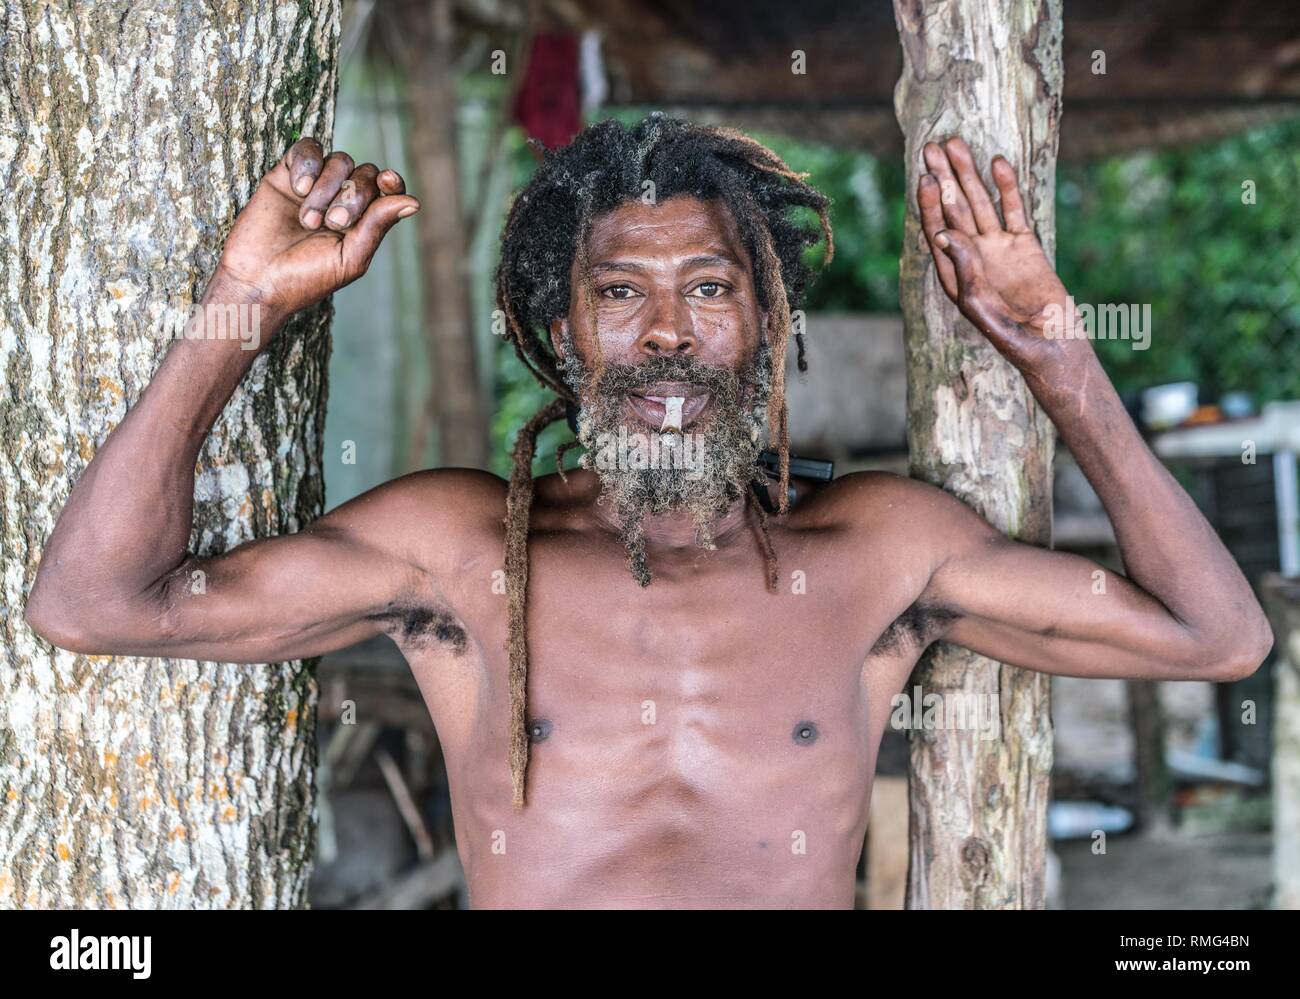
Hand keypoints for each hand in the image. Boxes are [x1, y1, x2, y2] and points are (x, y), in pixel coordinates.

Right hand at [213, 137, 419, 322]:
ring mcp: (315, 185)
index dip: (391, 181)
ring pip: (339, 160)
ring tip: (309, 220)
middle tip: (334, 223)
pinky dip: (308, 163)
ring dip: (328, 187)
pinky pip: (307, 149)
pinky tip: (299, 188)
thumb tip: (413, 202)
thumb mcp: (350, 258)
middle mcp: (341, 199)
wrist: (257, 279)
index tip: (387, 181)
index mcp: (362, 220)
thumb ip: (377, 226)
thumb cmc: (305, 278)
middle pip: (365, 173)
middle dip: (354, 195)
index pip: (386, 189)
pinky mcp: (286, 174)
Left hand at [917, 137, 1080, 369]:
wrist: (1052, 345)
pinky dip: (1006, 187)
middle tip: (932, 148)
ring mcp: (998, 249)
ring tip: (957, 144)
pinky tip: (997, 163)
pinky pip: (1014, 210)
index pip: (937, 232)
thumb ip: (964, 270)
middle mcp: (972, 257)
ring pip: (980, 204)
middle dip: (944, 179)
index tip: (927, 178)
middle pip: (954, 211)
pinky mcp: (1025, 244)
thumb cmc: (1011, 338)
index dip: (931, 205)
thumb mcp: (981, 307)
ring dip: (969, 175)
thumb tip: (945, 233)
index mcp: (954, 275)